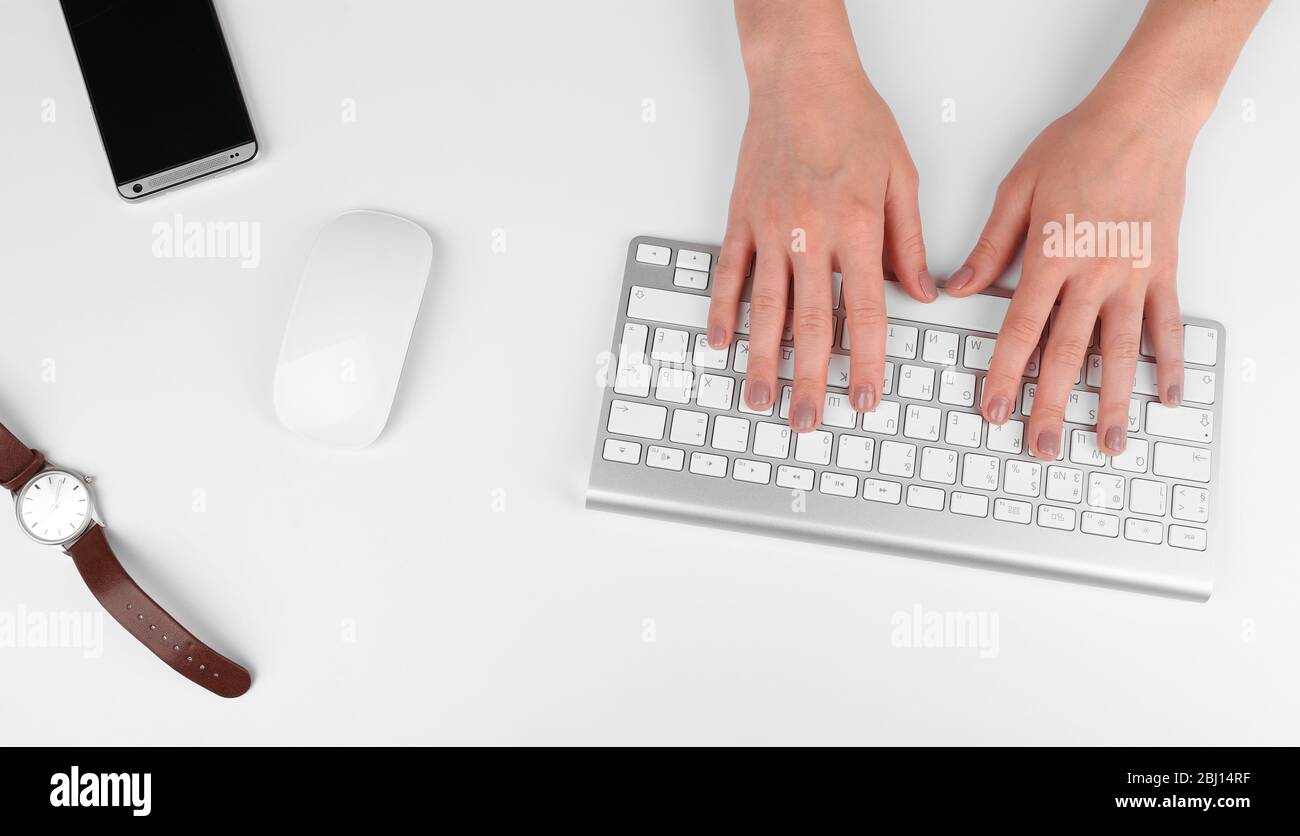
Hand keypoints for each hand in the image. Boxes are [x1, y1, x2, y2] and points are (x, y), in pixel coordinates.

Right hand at [709, 1, 934, 432]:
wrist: (800, 77)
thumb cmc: (853, 118)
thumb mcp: (901, 176)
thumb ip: (909, 241)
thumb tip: (922, 294)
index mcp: (857, 227)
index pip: (865, 312)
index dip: (867, 362)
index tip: (865, 400)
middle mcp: (810, 234)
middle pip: (809, 324)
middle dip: (809, 381)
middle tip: (806, 422)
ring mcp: (769, 229)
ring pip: (764, 309)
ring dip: (762, 361)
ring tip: (759, 399)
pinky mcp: (740, 219)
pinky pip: (728, 275)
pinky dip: (721, 311)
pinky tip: (719, 343)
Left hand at [946, 0, 1267, 459]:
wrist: (1144, 117)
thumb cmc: (1079, 145)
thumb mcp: (1017, 189)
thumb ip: (989, 246)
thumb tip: (956, 288)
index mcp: (1049, 256)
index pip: (1020, 330)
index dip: (1005, 375)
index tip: (995, 410)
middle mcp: (1093, 273)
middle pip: (1067, 353)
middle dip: (1050, 406)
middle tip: (1040, 446)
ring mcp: (1133, 275)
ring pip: (1120, 351)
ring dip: (1113, 401)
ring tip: (1107, 442)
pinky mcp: (1163, 269)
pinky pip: (1166, 325)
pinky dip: (1169, 362)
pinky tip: (1167, 395)